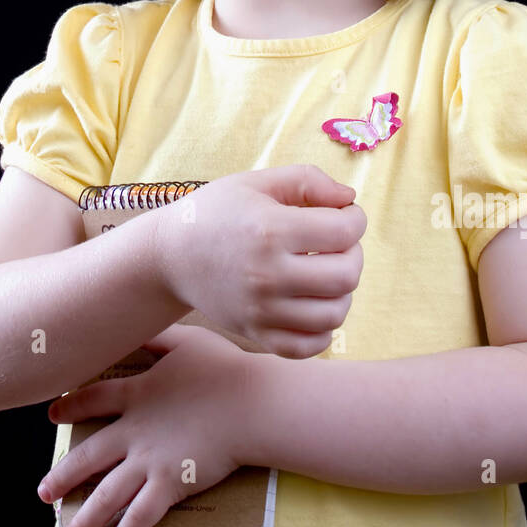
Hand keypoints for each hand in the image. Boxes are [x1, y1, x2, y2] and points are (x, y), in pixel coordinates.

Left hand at [37, 324, 253, 526]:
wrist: (251, 403)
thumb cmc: (225, 368)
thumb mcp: (186, 340)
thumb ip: (157, 336)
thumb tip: (137, 327)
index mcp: (138, 393)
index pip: (93, 399)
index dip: (70, 407)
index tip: (52, 415)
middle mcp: (135, 430)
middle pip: (88, 456)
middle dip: (62, 476)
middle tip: (44, 494)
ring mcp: (151, 459)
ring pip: (107, 494)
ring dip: (86, 518)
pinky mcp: (171, 483)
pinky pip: (142, 514)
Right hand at [154, 164, 365, 357]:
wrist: (170, 255)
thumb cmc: (217, 212)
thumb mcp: (256, 182)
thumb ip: (307, 181)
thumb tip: (350, 197)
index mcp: (269, 230)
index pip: (344, 231)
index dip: (355, 219)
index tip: (345, 214)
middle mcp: (266, 274)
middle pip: (346, 276)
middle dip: (353, 255)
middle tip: (338, 243)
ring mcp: (260, 310)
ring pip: (334, 314)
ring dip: (342, 292)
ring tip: (325, 272)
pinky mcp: (255, 333)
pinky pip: (308, 346)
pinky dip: (323, 330)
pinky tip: (314, 304)